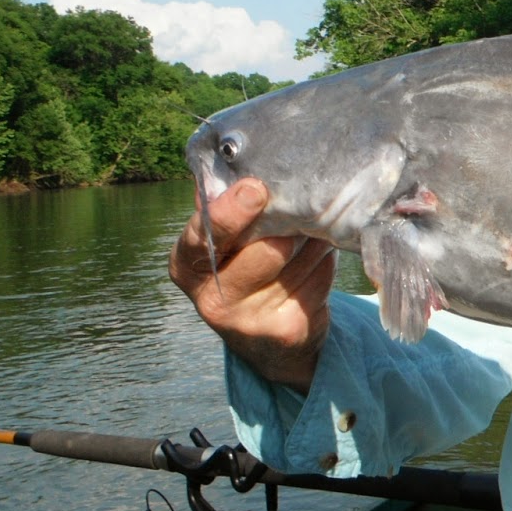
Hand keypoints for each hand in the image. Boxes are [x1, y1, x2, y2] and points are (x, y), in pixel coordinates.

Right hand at [169, 178, 336, 394]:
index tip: (255, 189)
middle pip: (267, 247)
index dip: (230, 212)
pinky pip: (320, 276)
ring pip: (299, 256)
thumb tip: (235, 166)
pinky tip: (317, 258)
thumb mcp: (224, 243)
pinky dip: (325, 260)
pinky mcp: (288, 330)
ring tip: (308, 230)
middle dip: (290, 221)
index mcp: (187, 266)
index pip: (203, 237)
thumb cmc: (244, 268)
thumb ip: (225, 209)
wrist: (268, 343)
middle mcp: (213, 301)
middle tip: (301, 201)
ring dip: (312, 237)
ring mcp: (251, 321)